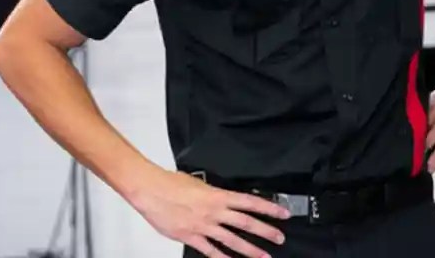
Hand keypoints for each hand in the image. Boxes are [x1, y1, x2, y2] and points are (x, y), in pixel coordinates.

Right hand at [128, 168, 289, 257]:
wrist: (151, 190)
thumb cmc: (172, 184)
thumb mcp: (200, 184)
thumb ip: (214, 194)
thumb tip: (224, 199)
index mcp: (218, 195)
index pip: (250, 202)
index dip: (269, 208)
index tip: (283, 213)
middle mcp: (214, 211)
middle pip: (246, 223)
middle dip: (266, 231)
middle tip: (279, 237)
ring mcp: (204, 225)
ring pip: (232, 239)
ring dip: (250, 249)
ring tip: (264, 256)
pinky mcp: (191, 236)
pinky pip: (210, 250)